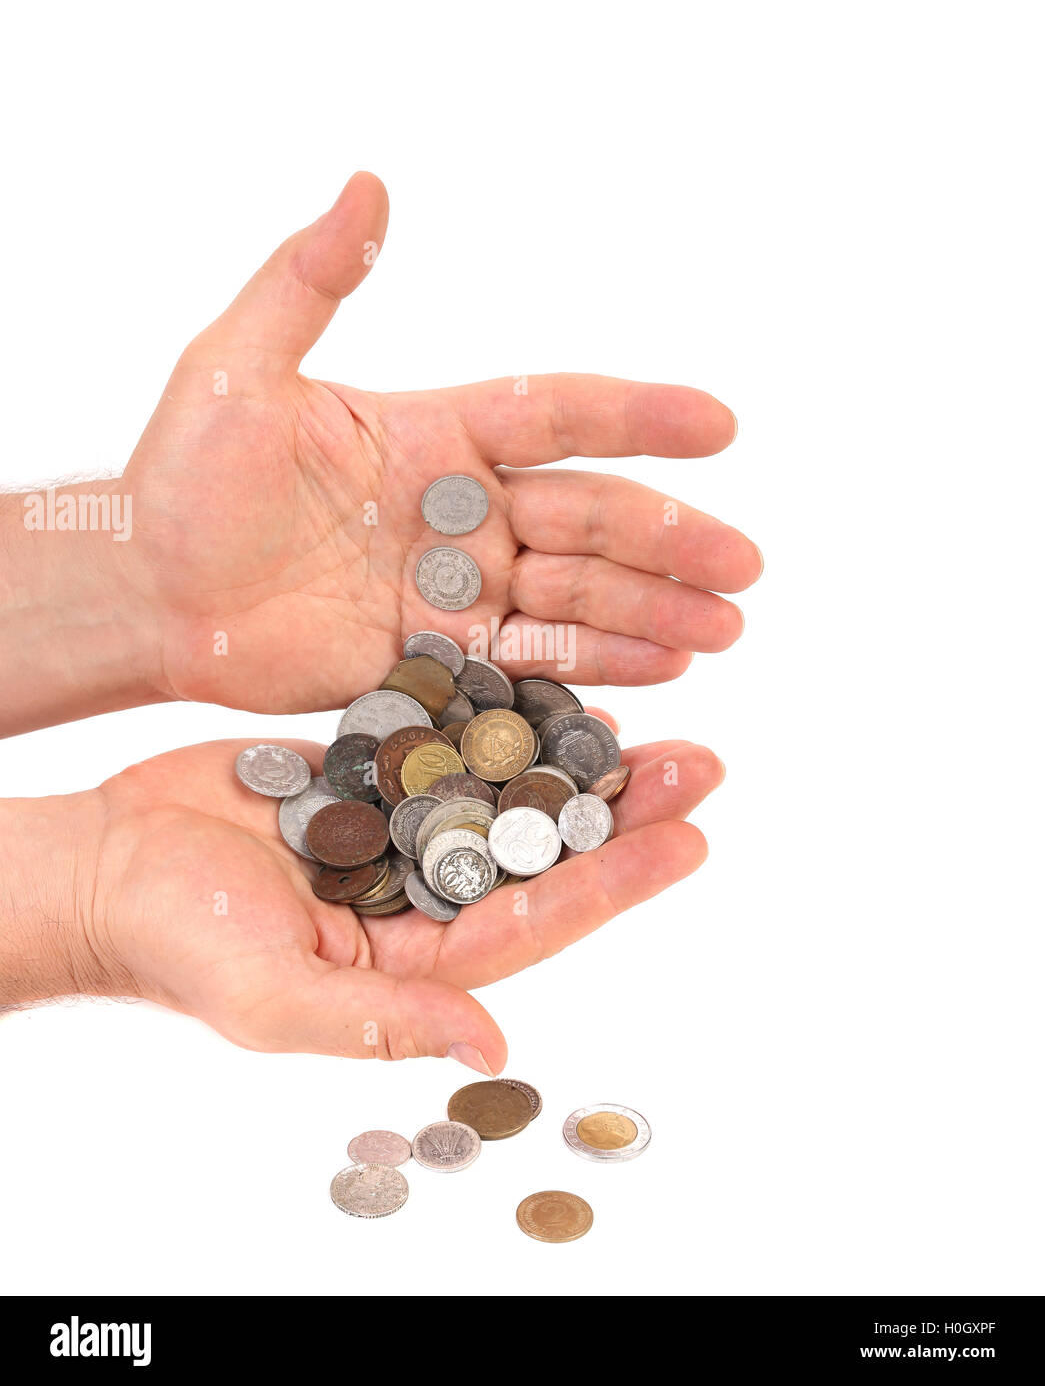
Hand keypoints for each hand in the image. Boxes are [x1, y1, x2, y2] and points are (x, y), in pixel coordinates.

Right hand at [0, 733, 722, 1066]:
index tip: (690, 839)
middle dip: (624, 810)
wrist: (104, 865)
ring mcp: (400, 826)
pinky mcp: (369, 772)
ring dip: (577, 758)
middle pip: (542, 847)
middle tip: (702, 763)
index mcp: (417, 953)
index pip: (536, 916)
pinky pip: (449, 740)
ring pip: (506, 789)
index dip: (614, 878)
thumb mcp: (276, 999)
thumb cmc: (176, 945)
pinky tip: (555, 683)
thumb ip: (384, 1020)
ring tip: (653, 719)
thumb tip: (492, 1047)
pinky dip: (501, 715)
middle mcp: (423, 889)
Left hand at [112, 172, 759, 712]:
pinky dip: (596, 664)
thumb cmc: (185, 475)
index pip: (555, 414)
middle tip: (742, 563)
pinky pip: (530, 659)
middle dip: (667, 537)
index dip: (636, 418)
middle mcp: (461, 509)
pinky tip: (663, 668)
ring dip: (653, 609)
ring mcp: (454, 585)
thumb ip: (308, 279)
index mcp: (433, 433)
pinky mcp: (437, 654)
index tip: (717, 424)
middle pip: (587, 516)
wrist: (151, 592)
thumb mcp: (240, 364)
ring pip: (574, 594)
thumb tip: (369, 183)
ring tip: (725, 626)